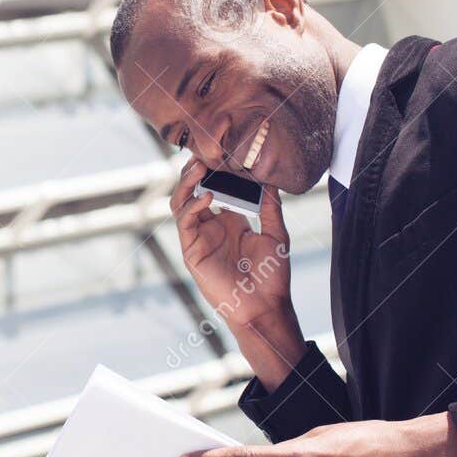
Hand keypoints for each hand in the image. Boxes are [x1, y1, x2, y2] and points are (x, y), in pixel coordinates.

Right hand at [169, 158, 290, 327]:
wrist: (264, 307)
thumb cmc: (272, 277)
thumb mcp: (276, 234)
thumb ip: (269, 206)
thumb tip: (269, 178)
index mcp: (230, 221)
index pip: (215, 187)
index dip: (216, 169)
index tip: (224, 150)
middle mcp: (211, 227)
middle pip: (193, 190)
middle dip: (195, 170)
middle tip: (204, 151)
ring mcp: (199, 239)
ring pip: (181, 202)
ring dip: (187, 183)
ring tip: (199, 166)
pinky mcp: (192, 252)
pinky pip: (184, 223)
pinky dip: (192, 206)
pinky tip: (206, 196)